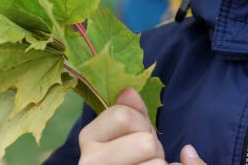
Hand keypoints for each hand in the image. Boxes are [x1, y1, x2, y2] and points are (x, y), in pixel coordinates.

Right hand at [78, 88, 206, 164]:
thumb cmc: (131, 156)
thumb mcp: (130, 131)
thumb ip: (132, 112)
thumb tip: (128, 91)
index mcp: (88, 137)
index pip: (122, 116)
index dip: (141, 123)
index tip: (138, 134)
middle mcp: (89, 161)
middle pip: (145, 142)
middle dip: (153, 146)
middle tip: (145, 156)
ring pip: (156, 164)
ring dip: (159, 163)